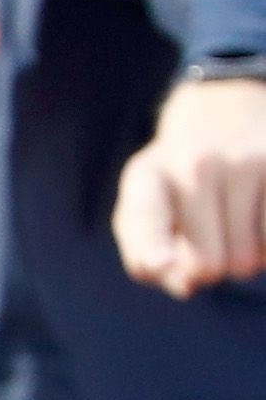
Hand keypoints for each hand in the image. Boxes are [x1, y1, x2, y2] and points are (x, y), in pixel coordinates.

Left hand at [115, 75, 265, 298]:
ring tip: (235, 222)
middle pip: (207, 264)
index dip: (153, 247)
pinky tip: (259, 217)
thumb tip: (187, 283)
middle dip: (209, 269)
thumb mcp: (146, 211)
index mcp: (148, 178)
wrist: (225, 116)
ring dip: (244, 258)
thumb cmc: (175, 184)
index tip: (160, 264)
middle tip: (209, 237)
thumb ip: (147, 255)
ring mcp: (248, 161)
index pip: (148, 216)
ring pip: (247, 259)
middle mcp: (197, 164)